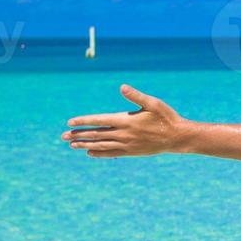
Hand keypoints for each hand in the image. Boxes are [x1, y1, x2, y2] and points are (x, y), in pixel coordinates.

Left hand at [63, 85, 188, 157]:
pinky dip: (99, 153)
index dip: (84, 121)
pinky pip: (111, 153)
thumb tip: (122, 87)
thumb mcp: (153, 103)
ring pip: (101, 145)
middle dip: (78, 135)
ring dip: (85, 145)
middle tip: (63, 136)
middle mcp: (124, 134)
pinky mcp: (131, 152)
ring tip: (71, 145)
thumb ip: (136, 96)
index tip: (70, 122)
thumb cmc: (166, 117)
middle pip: (96, 134)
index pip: (99, 121)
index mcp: (127, 120)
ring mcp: (127, 145)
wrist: (177, 137)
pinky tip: (90, 153)